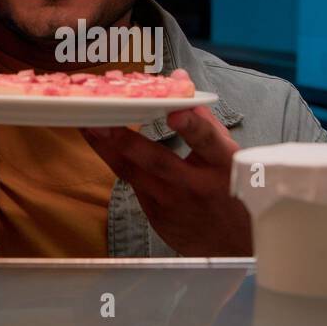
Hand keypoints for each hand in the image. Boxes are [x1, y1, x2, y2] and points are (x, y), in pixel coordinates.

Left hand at [80, 107, 251, 256]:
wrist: (239, 244)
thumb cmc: (233, 190)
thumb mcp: (228, 154)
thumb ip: (202, 119)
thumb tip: (180, 81)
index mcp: (224, 167)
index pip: (208, 142)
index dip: (193, 126)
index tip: (176, 112)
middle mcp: (197, 188)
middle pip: (158, 162)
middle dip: (127, 140)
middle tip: (100, 120)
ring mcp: (175, 207)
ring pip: (135, 175)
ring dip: (108, 151)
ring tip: (87, 128)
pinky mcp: (159, 219)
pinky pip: (136, 187)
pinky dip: (121, 166)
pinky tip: (103, 148)